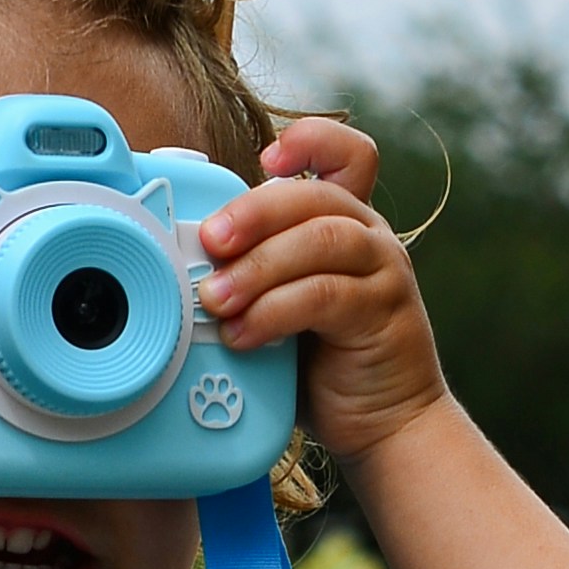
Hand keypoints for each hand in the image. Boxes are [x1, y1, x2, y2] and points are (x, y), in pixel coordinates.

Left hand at [200, 116, 447, 471]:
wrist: (387, 426)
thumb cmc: (324, 367)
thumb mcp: (282, 309)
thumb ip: (252, 277)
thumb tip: (181, 265)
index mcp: (345, 223)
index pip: (347, 154)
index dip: (310, 142)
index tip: (265, 163)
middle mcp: (370, 237)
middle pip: (314, 195)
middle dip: (252, 214)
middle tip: (209, 243)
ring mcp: (383, 272)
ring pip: (320, 240)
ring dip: (258, 268)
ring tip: (216, 301)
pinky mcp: (384, 313)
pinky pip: (326, 295)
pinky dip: (276, 312)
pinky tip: (245, 335)